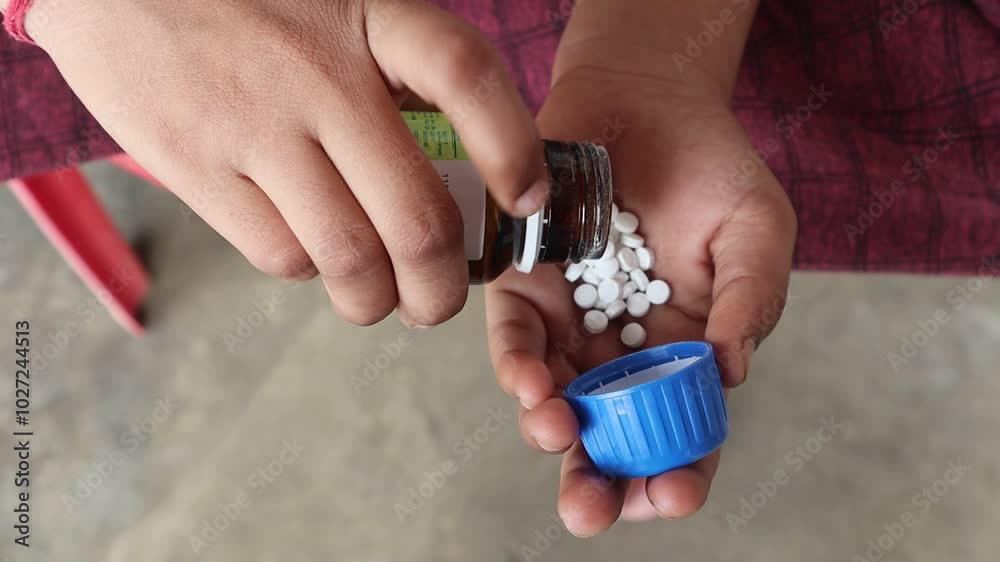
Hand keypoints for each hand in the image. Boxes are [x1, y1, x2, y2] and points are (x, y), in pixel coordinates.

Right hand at [28, 0, 547, 325]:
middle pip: (414, 215)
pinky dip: (308, 271)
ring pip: (347, 256)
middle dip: (440, 287)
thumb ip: (397, 69)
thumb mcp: (340, 3)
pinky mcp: (195, 165)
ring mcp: (254, 124)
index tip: (528, 200)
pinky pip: (278, 254)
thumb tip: (464, 171)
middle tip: (437, 302)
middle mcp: (318, 72)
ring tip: (377, 297)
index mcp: (370, 13)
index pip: (464, 75)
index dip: (512, 148)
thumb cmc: (250, 0)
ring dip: (374, 298)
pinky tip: (309, 250)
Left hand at [486, 66, 796, 534]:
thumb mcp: (757, 231)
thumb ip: (749, 298)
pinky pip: (516, 337)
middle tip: (591, 508)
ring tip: (558, 435)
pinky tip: (531, 384)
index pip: (682, 433)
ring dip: (552, 429)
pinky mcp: (526, 286)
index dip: (678, 472)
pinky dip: (519, 364)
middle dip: (598, 481)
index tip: (673, 493)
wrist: (649, 100)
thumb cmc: (711, 171)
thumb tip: (728, 373)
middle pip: (609, 436)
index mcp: (686, 356)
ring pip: (555, 399)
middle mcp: (623, 354)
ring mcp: (572, 324)